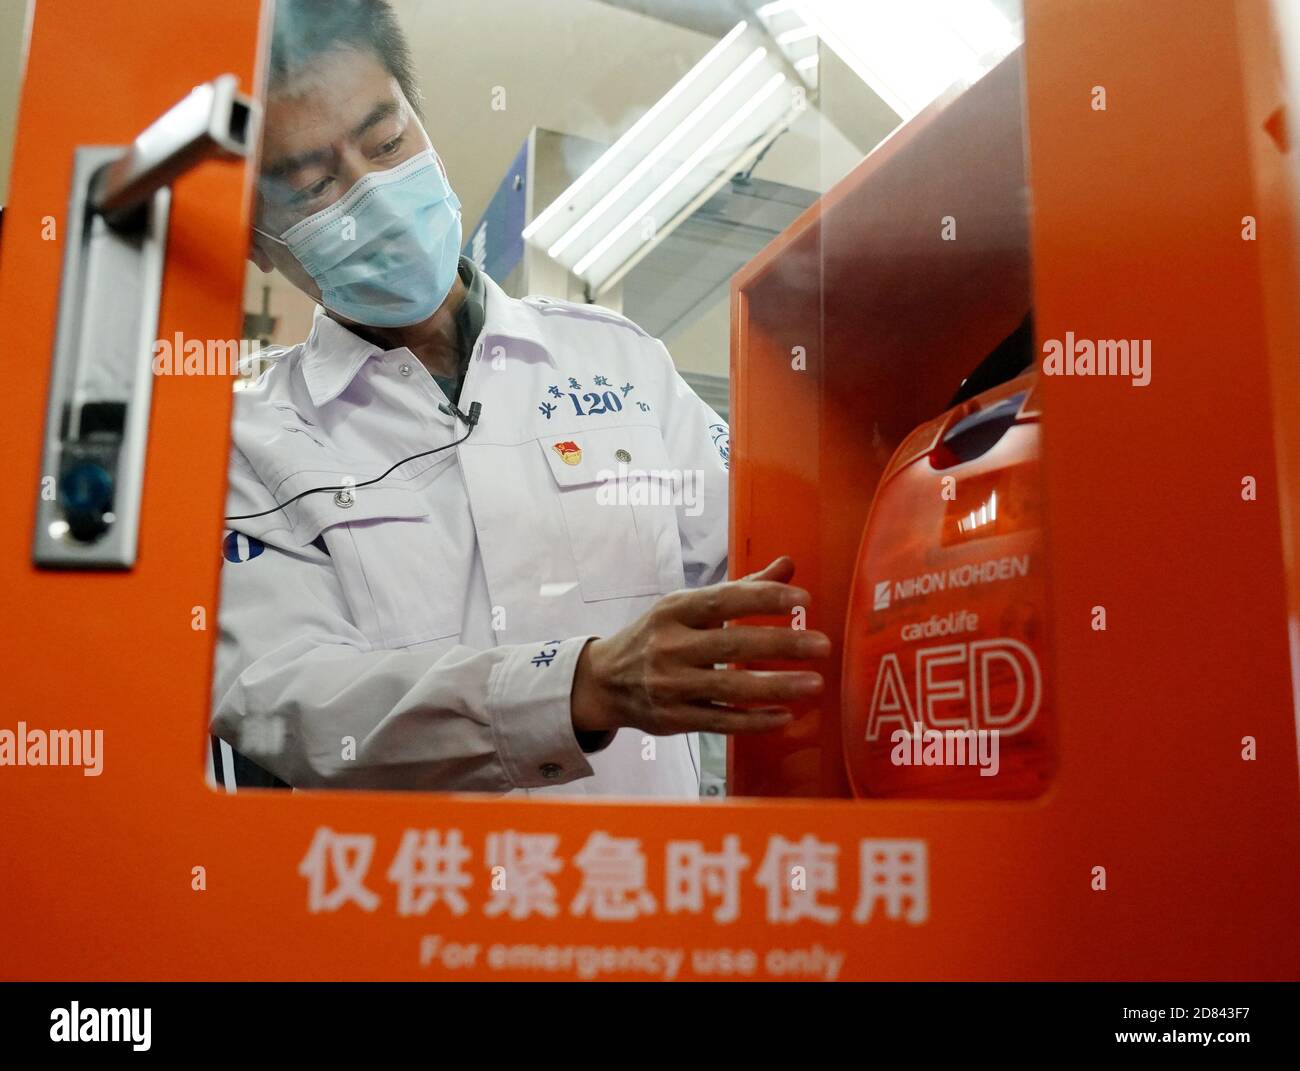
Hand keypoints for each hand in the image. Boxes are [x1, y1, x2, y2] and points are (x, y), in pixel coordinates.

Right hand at [570, 556, 827, 736]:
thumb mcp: (689, 606)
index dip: (763, 598)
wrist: (604, 681)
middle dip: (781, 644)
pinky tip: (785, 716)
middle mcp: (670, 646)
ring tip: (815, 684)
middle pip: (732, 645)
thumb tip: (788, 565)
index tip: (802, 599)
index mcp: (674, 610)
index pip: (723, 600)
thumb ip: (742, 589)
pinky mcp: (675, 719)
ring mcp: (671, 686)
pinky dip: (755, 721)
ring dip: (776, 686)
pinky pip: (721, 722)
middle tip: (822, 645)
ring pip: (730, 689)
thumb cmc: (658, 636)